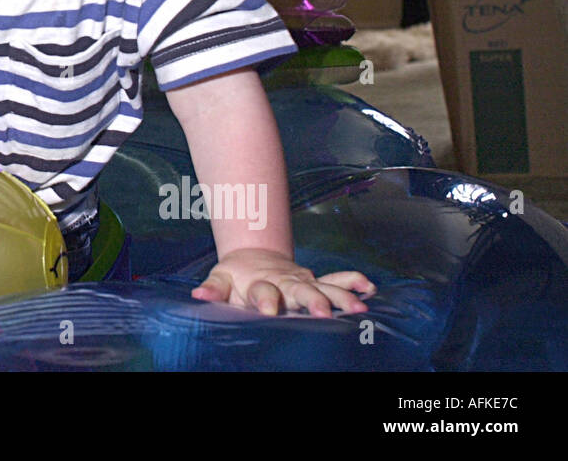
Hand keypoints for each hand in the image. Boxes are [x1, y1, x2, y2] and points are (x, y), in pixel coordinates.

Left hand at [191, 247, 375, 316]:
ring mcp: (303, 281)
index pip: (264, 292)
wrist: (253, 256)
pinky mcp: (315, 281)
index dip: (265, 301)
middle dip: (312, 300)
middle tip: (323, 312)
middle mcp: (285, 282)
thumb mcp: (221, 278)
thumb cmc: (236, 275)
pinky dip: (353, 281)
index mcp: (260, 283)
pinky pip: (337, 279)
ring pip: (325, 286)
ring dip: (341, 295)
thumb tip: (199, 293)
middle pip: (300, 290)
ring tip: (358, 307)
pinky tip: (369, 289)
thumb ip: (214, 287)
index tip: (268, 311)